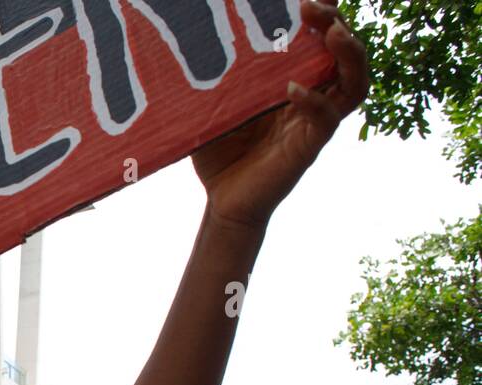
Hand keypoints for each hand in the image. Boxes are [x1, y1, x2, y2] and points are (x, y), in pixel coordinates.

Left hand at [192, 1, 368, 230]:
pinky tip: (293, 89)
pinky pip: (327, 118)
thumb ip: (215, 77)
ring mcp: (314, 121)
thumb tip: (192, 39)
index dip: (322, 13)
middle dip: (335, 22)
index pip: (318, 40)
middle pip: (344, 52)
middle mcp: (312, 96)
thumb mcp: (214, 106)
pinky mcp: (309, 147)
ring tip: (333, 33)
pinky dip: (315, 100)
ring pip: (355, 82)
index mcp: (294, 80)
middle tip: (312, 5)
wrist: (222, 202)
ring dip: (349, 54)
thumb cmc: (219, 152)